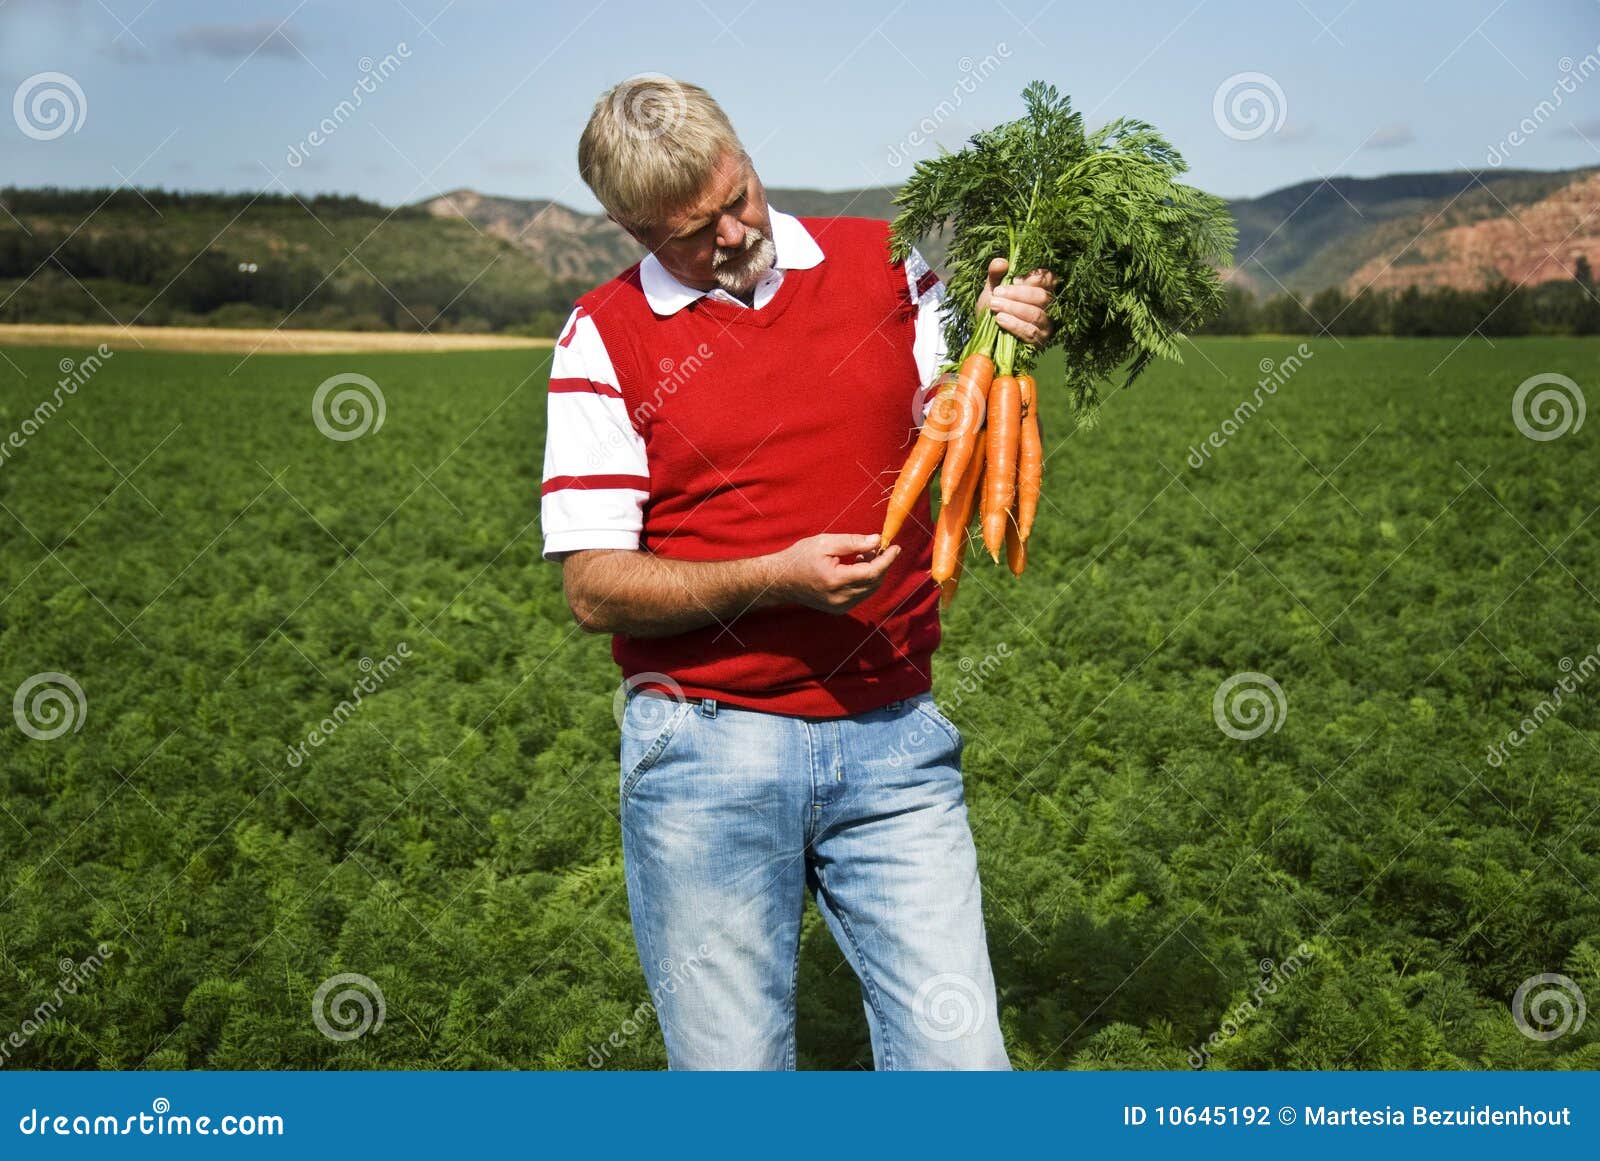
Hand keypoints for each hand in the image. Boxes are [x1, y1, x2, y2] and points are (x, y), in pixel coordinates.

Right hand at [765, 533, 900, 613]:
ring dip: (874, 572)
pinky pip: (861, 595)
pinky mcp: (838, 609)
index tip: (895, 547)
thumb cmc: (800, 558)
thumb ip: (853, 542)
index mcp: (835, 580)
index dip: (887, 560)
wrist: (781, 580)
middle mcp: (839, 598)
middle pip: (873, 583)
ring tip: (866, 554)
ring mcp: (839, 606)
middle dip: (882, 565)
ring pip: (869, 590)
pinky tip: (858, 566)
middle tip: (880, 547)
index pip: (871, 573)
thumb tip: (877, 540)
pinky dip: (865, 581)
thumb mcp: (825, 543)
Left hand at [976, 258, 1056, 345]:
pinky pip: (1030, 332)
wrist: (985, 334)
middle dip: (1018, 295)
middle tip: (997, 294)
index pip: (1049, 279)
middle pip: (1042, 297)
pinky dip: (1014, 325)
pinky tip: (1000, 319)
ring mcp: (1046, 324)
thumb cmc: (993, 307)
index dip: (1032, 279)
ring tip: (994, 306)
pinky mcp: (1039, 341)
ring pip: (1036, 314)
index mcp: (1040, 289)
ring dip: (1013, 309)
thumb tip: (1001, 262)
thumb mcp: (992, 288)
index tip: (1012, 280)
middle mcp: (1048, 306)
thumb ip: (995, 274)